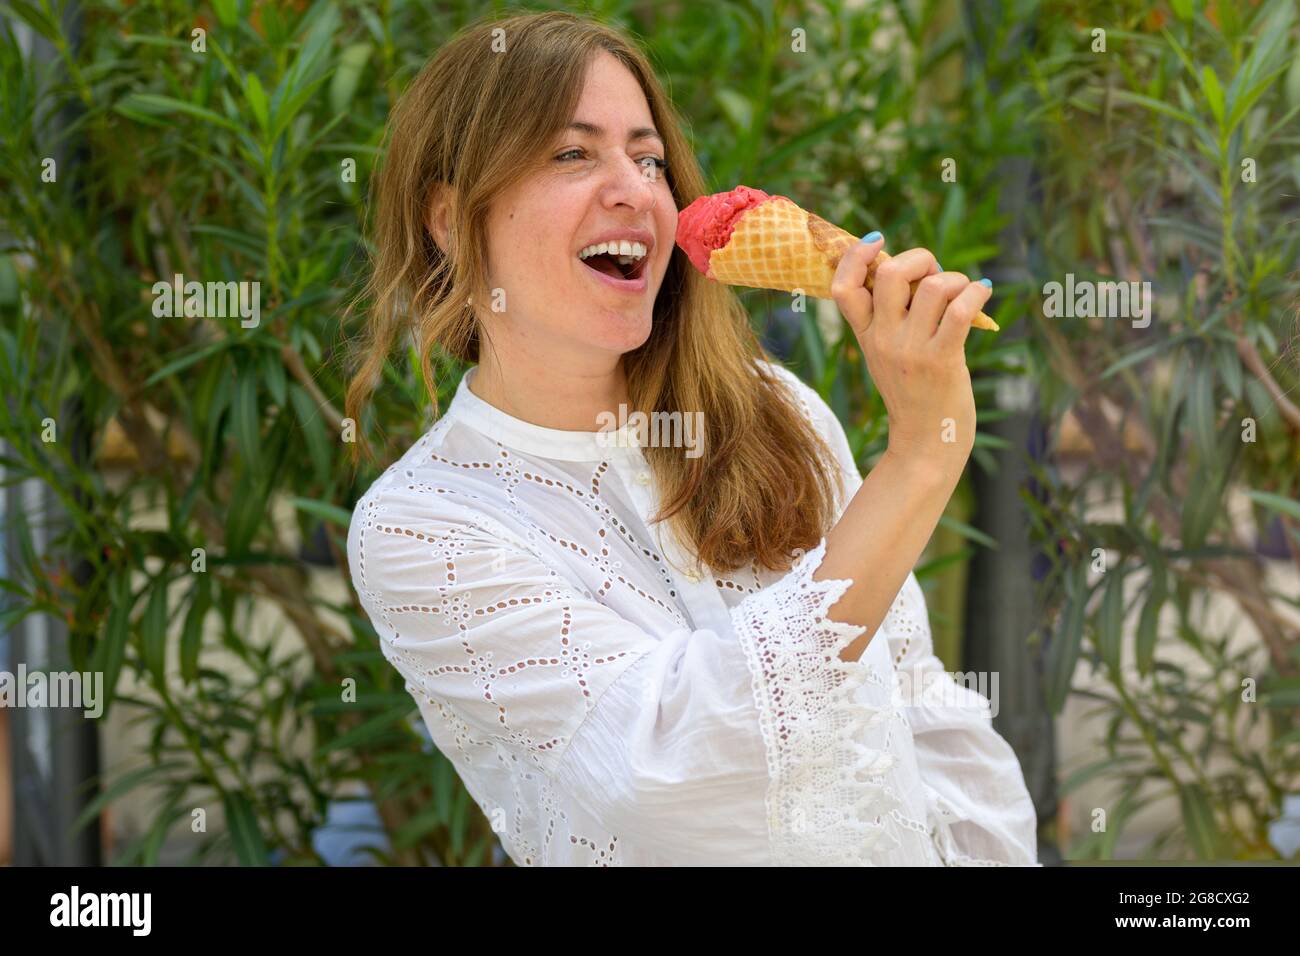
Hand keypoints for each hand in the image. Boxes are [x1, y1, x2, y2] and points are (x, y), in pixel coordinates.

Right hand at [830, 236, 991, 476]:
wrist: (925, 444)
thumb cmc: (915, 394)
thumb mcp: (887, 356)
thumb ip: (889, 319)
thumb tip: (912, 270)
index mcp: (865, 336)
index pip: (842, 287)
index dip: (854, 255)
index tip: (876, 240)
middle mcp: (883, 340)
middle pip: (889, 273)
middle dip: (920, 259)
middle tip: (934, 275)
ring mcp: (911, 351)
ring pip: (933, 286)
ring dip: (956, 279)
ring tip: (964, 292)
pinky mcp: (942, 361)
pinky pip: (961, 308)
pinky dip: (977, 290)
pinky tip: (983, 292)